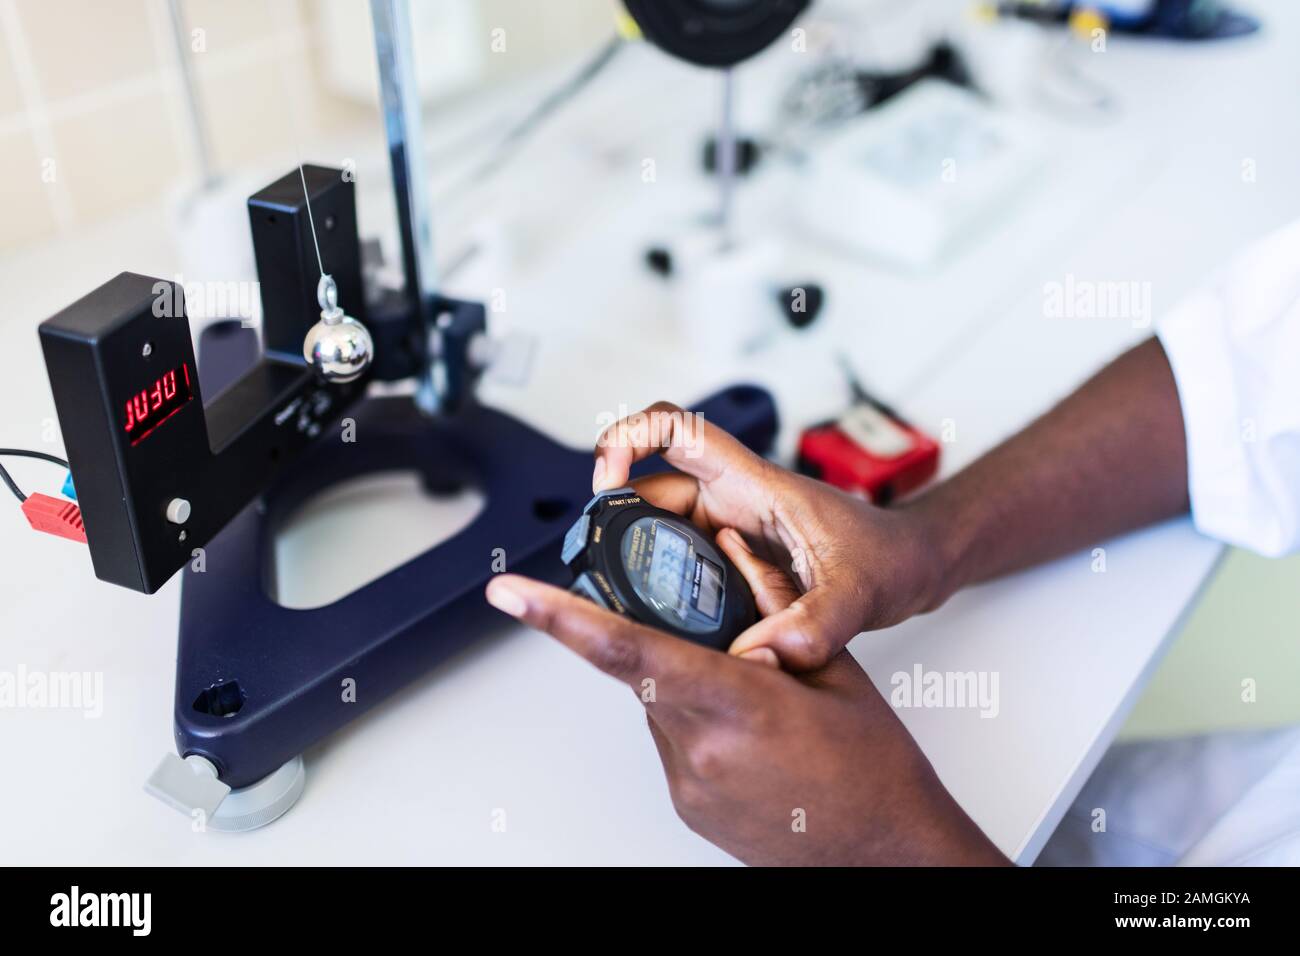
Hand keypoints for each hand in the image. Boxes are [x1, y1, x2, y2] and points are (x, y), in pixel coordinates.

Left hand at [483, 565, 1005, 865]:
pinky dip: (699, 721)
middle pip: (647, 668)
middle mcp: (699, 749)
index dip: (559, 617)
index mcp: (738, 704)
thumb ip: (771, 603)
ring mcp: (688, 784)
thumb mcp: (834, 668)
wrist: (887, 854)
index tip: (511, 590)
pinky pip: (673, 740)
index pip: (628, 649)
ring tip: (763, 708)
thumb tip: (731, 549)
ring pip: (660, 702)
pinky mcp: (686, 806)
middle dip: (675, 641)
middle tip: (735, 648)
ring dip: (693, 685)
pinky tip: (753, 738)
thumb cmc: (874, 771)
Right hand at [591, 402, 946, 669]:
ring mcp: (731, 524)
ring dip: (637, 550)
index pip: (678, 428)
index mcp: (754, 483)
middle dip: (614, 514)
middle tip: (594, 561)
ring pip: (661, 524)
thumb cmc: (892, 556)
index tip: (605, 479)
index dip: (629, 438)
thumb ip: (815, 626)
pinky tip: (655, 615)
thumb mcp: (859, 594)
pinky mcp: (734, 554)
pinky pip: (680, 555)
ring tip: (616, 593)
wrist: (914, 565)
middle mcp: (735, 497)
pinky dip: (660, 577)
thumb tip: (760, 655)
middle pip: (650, 485)